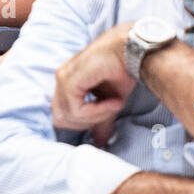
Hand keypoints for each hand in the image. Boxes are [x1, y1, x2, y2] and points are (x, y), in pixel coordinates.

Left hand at [53, 22, 136, 147]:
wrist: (132, 51)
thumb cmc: (122, 70)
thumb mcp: (110, 102)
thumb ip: (101, 120)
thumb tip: (100, 142)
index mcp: (66, 83)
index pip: (62, 116)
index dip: (84, 122)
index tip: (106, 114)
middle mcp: (61, 79)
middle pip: (61, 120)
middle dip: (86, 123)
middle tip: (108, 112)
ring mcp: (62, 78)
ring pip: (67, 117)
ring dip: (94, 117)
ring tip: (114, 105)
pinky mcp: (69, 80)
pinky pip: (77, 110)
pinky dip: (97, 111)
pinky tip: (114, 102)